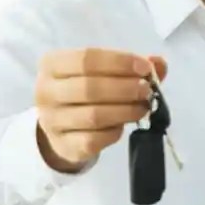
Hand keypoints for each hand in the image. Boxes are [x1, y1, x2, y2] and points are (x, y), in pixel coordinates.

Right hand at [34, 48, 167, 172]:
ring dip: (125, 111)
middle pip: (89, 88)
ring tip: (144, 107)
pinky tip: (125, 125)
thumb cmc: (84, 90)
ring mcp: (51, 121)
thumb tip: (158, 63)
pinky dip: (115, 131)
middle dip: (124, 88)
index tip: (145, 67)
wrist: (60, 126)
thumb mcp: (102, 71)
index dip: (119, 62)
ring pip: (93, 116)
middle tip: (147, 90)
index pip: (86, 59)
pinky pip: (94, 139)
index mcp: (52, 64)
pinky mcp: (63, 145)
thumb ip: (130, 66)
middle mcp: (45, 92)